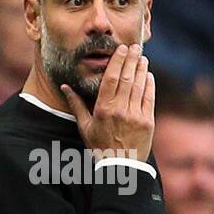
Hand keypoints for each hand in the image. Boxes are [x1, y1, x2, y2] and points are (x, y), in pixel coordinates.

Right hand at [60, 43, 153, 161]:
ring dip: (142, 69)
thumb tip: (64, 87)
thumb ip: (76, 105)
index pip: (111, 80)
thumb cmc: (99, 146)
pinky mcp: (148, 121)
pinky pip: (149, 98)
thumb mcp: (84, 127)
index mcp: (102, 110)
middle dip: (132, 60)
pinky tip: (148, 75)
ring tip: (142, 57)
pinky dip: (149, 84)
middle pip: (127, 79)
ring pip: (139, 86)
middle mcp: (119, 111)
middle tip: (135, 46)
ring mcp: (135, 115)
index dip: (117, 62)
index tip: (121, 50)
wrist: (119, 167)